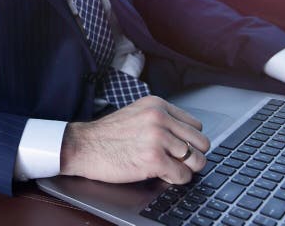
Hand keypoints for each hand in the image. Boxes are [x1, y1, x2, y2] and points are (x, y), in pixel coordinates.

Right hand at [60, 95, 209, 184]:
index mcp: (157, 105)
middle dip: (194, 155)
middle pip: (201, 142)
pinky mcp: (153, 159)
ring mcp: (157, 138)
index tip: (182, 149)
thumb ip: (161, 119)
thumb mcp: (137, 114)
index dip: (190, 141)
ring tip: (172, 169)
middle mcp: (160, 118)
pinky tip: (164, 175)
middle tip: (181, 162)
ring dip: (186, 169)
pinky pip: (182, 175)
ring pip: (196, 160)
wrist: (84, 146)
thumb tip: (185, 137)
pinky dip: (176, 179)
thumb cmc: (107, 134)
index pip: (195, 125)